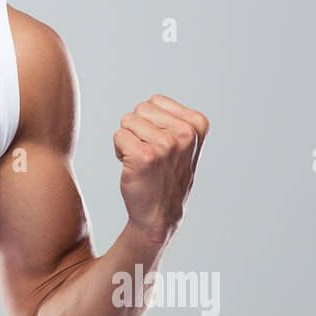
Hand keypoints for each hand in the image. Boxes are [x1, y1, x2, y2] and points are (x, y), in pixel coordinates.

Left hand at [113, 94, 208, 244]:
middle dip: (138, 128)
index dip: (151, 122)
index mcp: (197, 124)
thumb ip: (174, 118)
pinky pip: (118, 136)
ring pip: (127, 121)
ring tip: (143, 160)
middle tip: (150, 153)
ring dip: (129, 140)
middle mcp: (185, 133)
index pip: (155, 101)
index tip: (162, 144)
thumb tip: (151, 101)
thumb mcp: (185, 143)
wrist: (161, 214)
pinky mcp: (144, 156)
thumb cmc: (167, 174)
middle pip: (140, 108)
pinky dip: (119, 151)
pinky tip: (133, 167)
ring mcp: (165, 144)